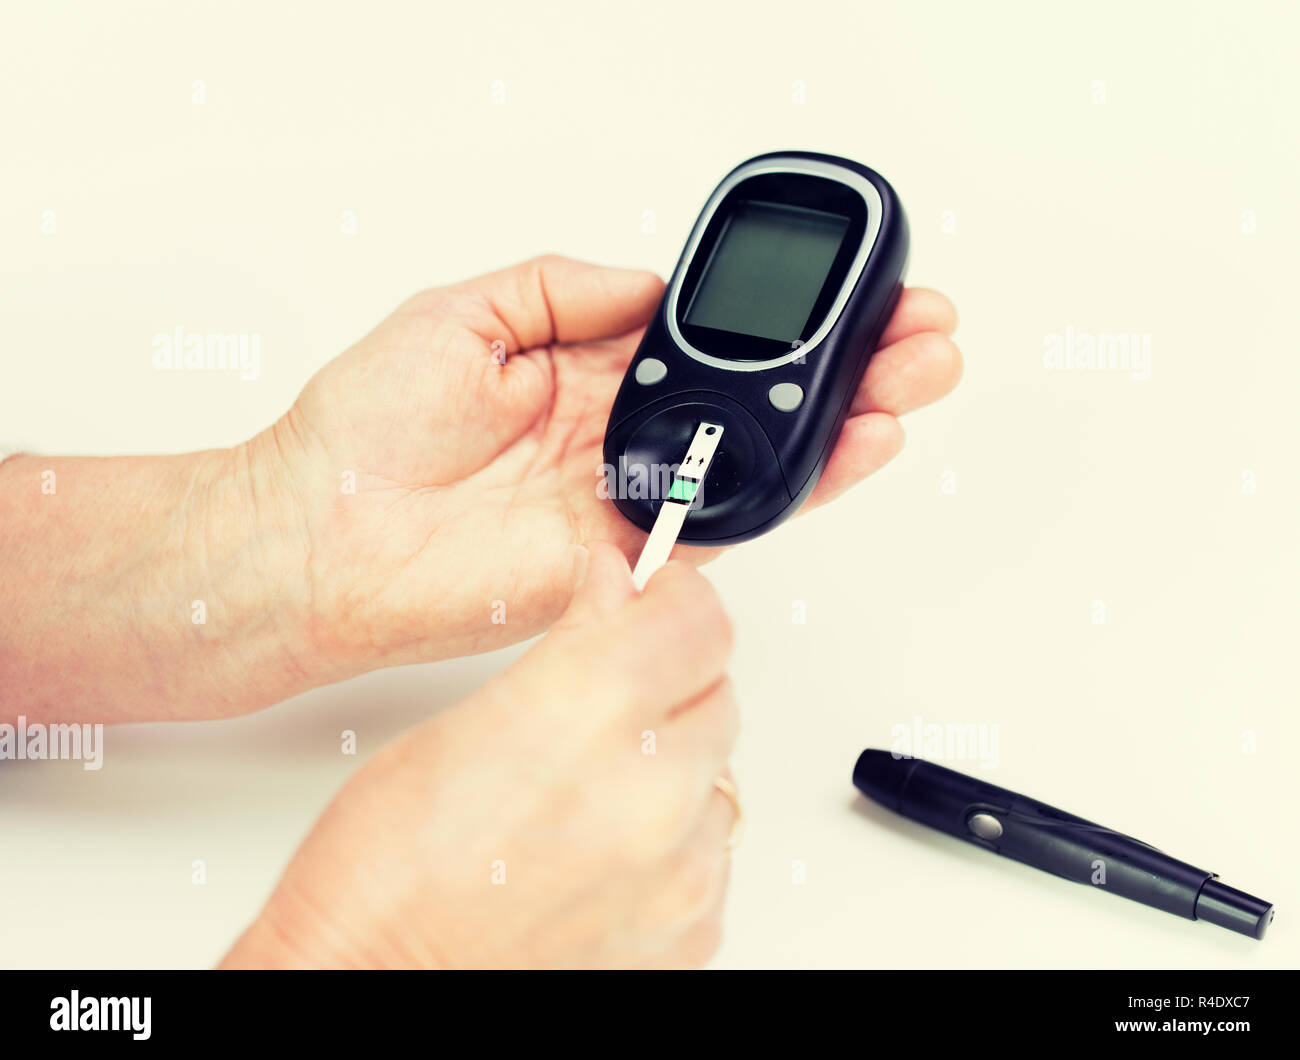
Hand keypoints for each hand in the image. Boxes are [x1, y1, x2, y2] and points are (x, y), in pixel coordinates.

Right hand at [222, 543, 738, 968]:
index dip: (673, 598)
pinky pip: (709, 853)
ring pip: (718, 774)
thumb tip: (617, 587)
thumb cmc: (383, 872)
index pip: (700, 619)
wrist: (372, 991)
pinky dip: (671, 840)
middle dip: (668, 680)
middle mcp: (653, 790)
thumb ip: (571, 641)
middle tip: (602, 698)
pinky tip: (598, 849)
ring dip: (669, 765)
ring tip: (586, 791)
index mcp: (591, 711)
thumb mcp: (465, 718)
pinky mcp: (690, 929)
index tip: (651, 600)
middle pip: (716, 691)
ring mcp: (681, 870)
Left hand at [269, 256, 960, 671]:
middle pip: (755, 398)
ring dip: (842, 422)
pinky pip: (726, 524)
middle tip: (917, 335)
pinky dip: (791, 489)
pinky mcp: (630, 558)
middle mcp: (620, 435)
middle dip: (844, 365)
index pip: (707, 338)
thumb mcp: (465, 311)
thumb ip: (565, 287)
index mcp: (584, 368)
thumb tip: (652, 282)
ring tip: (912, 381)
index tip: (843, 289)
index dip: (777, 318)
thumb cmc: (366, 429)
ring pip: (760, 459)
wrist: (321, 538)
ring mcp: (632, 497)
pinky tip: (851, 446)